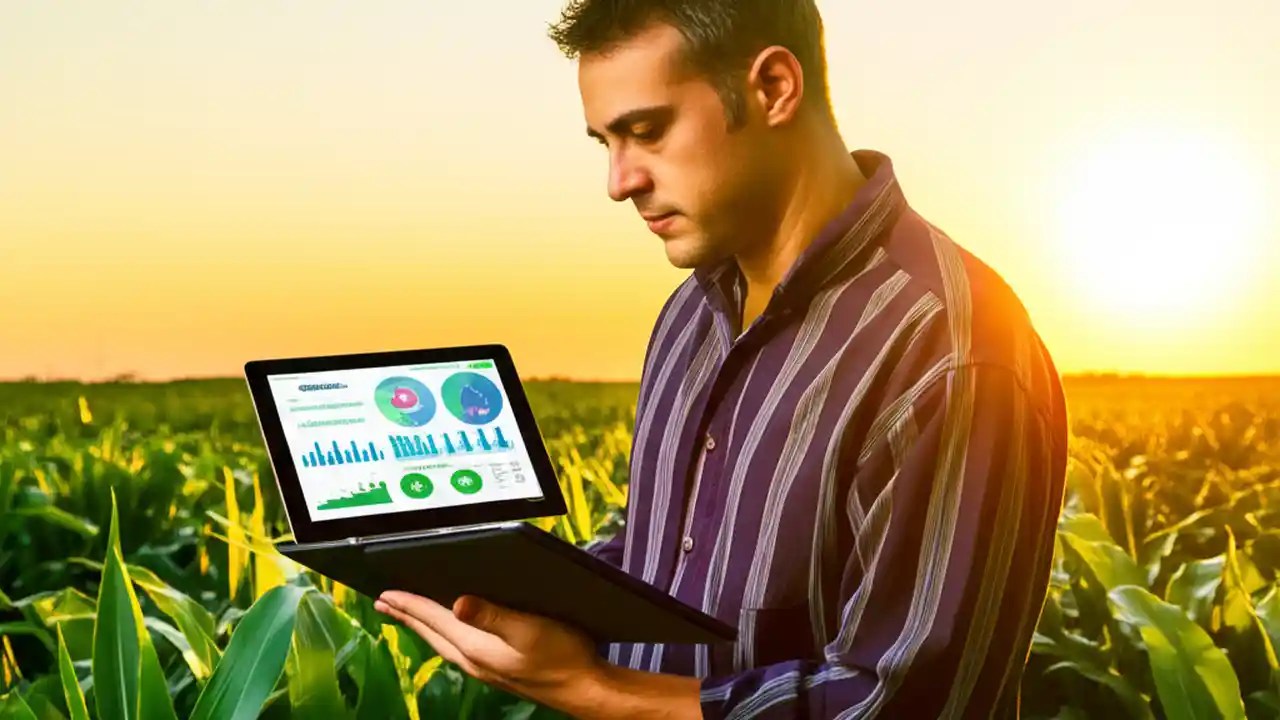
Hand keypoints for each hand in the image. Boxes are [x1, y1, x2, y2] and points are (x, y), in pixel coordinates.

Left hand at [373, 590, 606, 711]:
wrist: (584, 690)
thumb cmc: (562, 657)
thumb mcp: (529, 630)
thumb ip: (492, 616)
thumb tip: (457, 603)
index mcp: (476, 647)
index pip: (434, 620)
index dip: (410, 604)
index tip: (386, 593)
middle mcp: (473, 660)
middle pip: (431, 633)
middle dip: (407, 616)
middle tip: (385, 602)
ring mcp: (483, 668)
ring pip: (442, 642)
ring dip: (423, 626)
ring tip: (408, 615)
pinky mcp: (495, 670)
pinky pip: (456, 648)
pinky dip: (442, 634)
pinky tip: (448, 632)